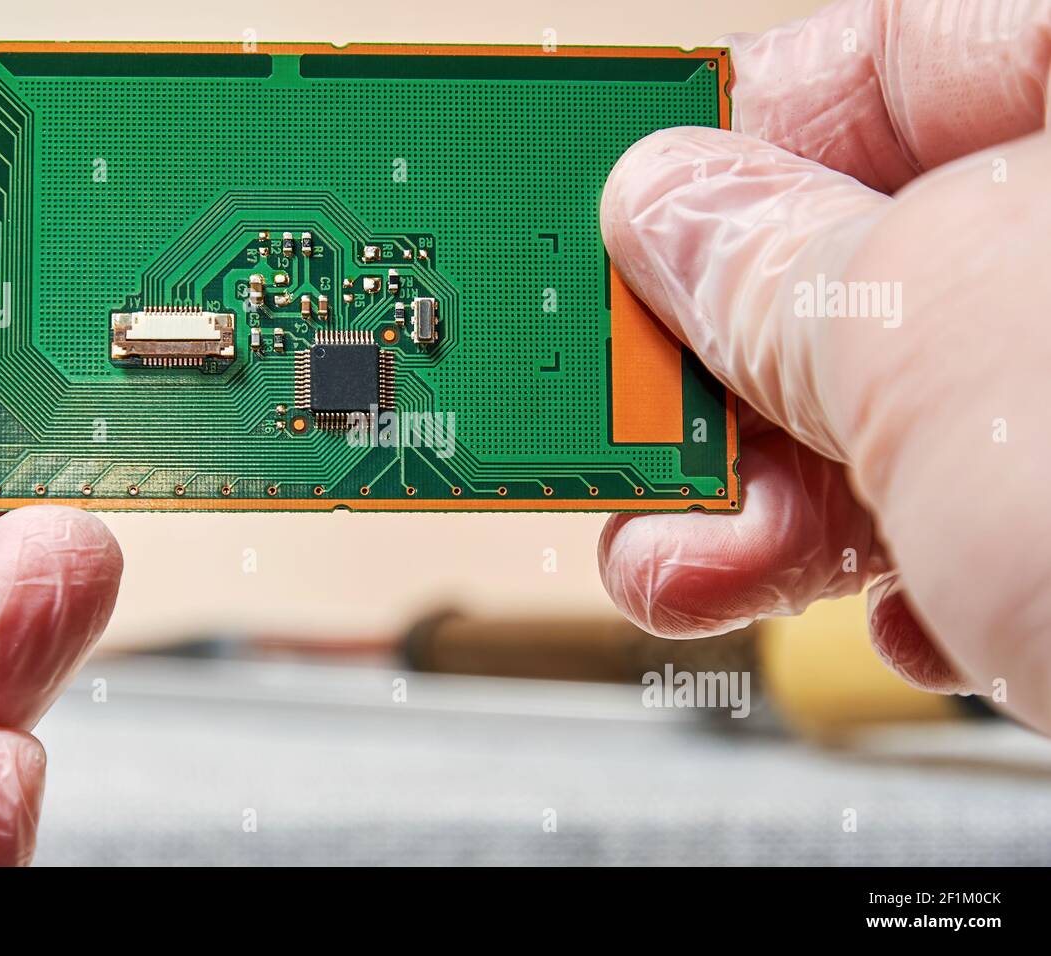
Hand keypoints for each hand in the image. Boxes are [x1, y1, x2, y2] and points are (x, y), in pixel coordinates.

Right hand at [598, 0, 1050, 729]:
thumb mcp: (957, 350)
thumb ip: (782, 261)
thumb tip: (661, 205)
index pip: (887, 53)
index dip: (718, 154)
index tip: (612, 246)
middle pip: (883, 253)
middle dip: (731, 378)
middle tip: (634, 447)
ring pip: (926, 396)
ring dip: (784, 500)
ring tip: (700, 566)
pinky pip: (997, 493)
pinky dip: (914, 562)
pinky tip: (909, 612)